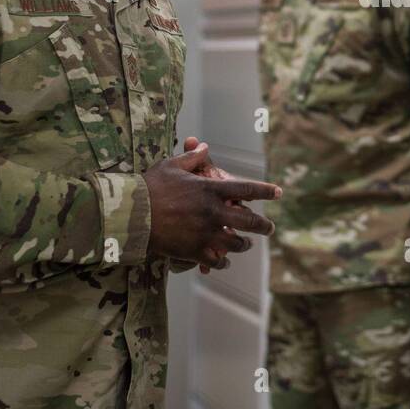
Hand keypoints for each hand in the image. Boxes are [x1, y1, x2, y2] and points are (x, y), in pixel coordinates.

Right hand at [144, 140, 277, 271]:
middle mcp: (213, 212)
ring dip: (244, 244)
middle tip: (270, 228)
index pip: (246, 189)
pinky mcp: (194, 251)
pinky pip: (215, 260)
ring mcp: (205, 234)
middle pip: (248, 221)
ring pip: (235, 243)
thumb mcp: (171, 166)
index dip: (265, 191)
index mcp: (210, 190)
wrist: (131, 215)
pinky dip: (222, 262)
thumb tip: (204, 146)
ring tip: (247, 245)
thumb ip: (192, 157)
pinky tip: (224, 262)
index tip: (278, 193)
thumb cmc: (150, 187)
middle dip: (263, 226)